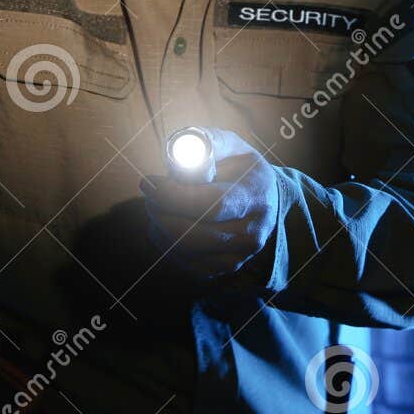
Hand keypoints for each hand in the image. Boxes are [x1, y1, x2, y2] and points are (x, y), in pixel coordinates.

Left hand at [140, 128, 279, 282]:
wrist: (265, 199)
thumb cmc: (240, 168)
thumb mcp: (230, 145)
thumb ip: (205, 143)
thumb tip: (180, 153)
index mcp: (254, 198)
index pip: (211, 206)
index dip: (173, 196)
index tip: (151, 181)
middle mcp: (250, 234)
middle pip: (191, 234)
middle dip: (159, 211)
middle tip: (148, 190)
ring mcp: (237, 257)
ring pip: (182, 251)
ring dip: (158, 227)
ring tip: (156, 204)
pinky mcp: (221, 270)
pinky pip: (182, 263)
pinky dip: (165, 243)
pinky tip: (165, 223)